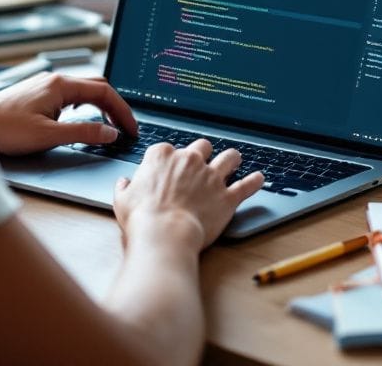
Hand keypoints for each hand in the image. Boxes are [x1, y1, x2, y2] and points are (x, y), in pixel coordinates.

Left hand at [0, 72, 136, 155]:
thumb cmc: (4, 129)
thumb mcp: (48, 136)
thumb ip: (83, 133)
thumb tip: (110, 133)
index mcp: (61, 85)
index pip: (104, 92)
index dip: (122, 112)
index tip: (131, 130)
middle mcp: (55, 79)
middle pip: (97, 86)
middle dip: (115, 106)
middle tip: (125, 128)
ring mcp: (45, 85)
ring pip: (83, 89)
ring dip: (100, 105)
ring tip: (109, 125)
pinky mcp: (37, 93)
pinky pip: (70, 94)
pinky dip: (85, 105)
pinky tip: (82, 117)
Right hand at [113, 139, 265, 250]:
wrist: (165, 234)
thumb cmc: (142, 218)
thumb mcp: (122, 200)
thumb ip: (125, 188)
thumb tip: (125, 183)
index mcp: (162, 156)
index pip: (168, 149)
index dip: (170, 160)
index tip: (170, 169)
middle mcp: (189, 160)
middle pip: (202, 147)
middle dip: (203, 154)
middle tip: (203, 163)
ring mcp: (211, 176)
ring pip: (229, 158)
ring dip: (232, 159)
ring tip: (235, 160)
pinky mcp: (227, 196)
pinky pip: (246, 184)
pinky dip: (254, 181)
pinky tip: (259, 178)